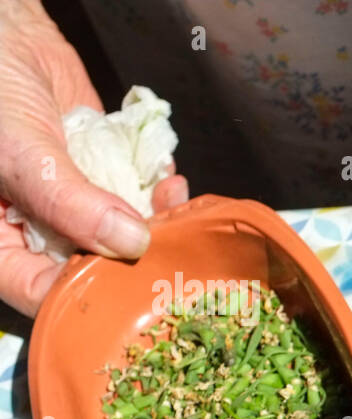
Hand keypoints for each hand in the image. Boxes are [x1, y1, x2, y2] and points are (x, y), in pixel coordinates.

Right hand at [0, 0, 187, 316]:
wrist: (3, 29)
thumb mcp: (20, 153)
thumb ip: (68, 200)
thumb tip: (130, 243)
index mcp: (0, 244)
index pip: (45, 294)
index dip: (92, 298)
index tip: (137, 287)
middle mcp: (36, 232)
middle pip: (94, 269)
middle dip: (136, 260)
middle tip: (173, 248)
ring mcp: (72, 205)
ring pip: (121, 234)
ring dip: (156, 224)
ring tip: (175, 204)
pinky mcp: (99, 176)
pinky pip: (133, 197)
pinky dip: (156, 193)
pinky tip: (170, 184)